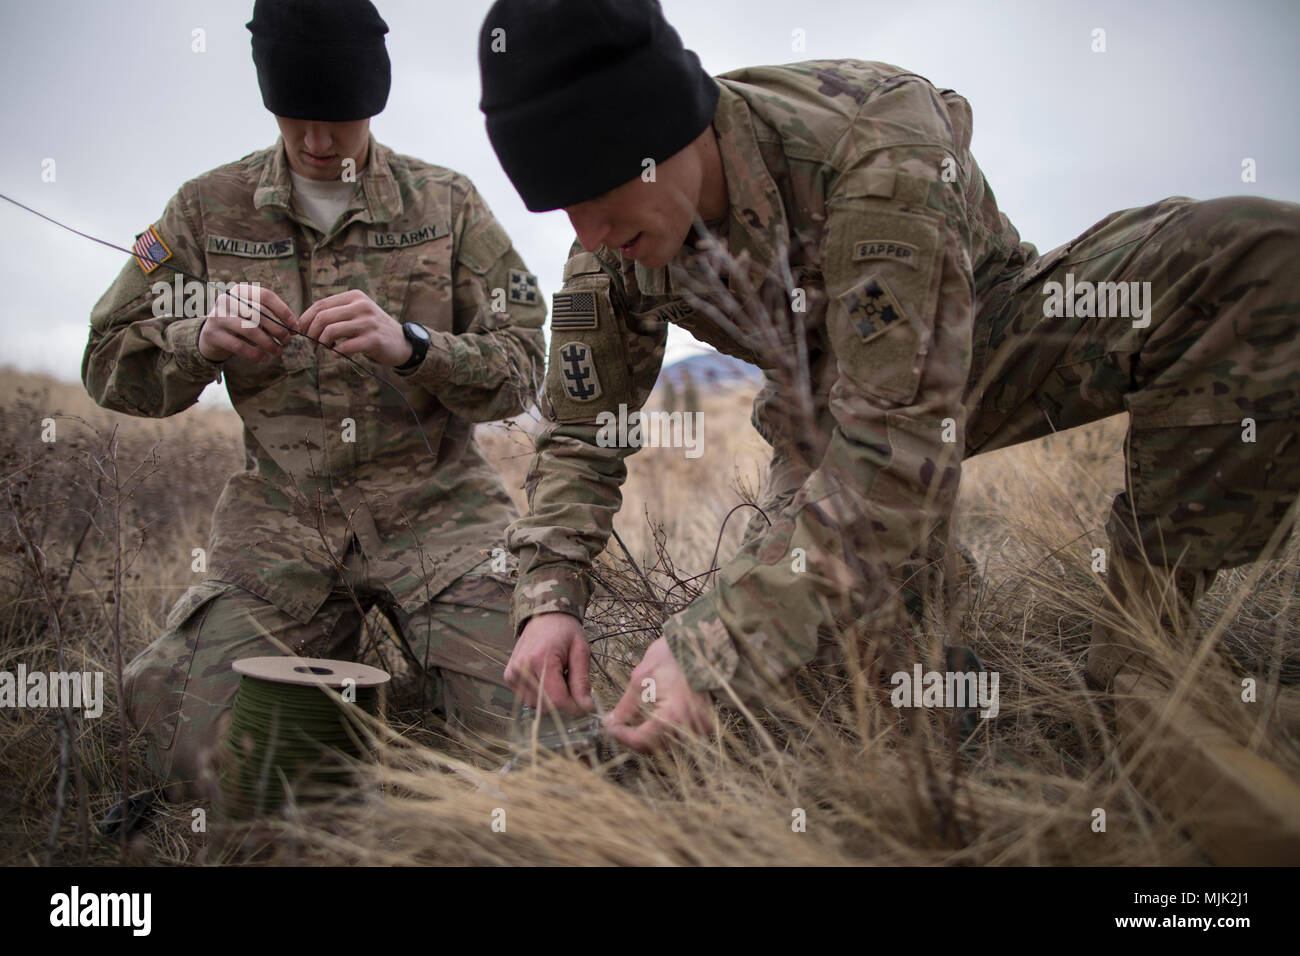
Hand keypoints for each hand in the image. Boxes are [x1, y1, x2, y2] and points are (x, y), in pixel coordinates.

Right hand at [197, 283, 295, 362]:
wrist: (211, 336)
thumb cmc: (239, 323)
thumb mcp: (253, 315)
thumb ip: (271, 317)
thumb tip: (294, 328)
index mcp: (239, 291)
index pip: (265, 296)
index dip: (283, 311)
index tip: (294, 326)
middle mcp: (226, 300)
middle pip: (259, 313)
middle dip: (278, 329)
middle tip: (287, 341)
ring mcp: (218, 316)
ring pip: (250, 330)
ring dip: (268, 343)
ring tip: (278, 351)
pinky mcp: (213, 334)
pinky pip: (238, 346)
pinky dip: (255, 354)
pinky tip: (264, 358)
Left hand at [298, 289, 411, 365]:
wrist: (401, 342)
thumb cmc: (372, 329)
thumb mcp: (357, 313)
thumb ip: (337, 313)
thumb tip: (305, 323)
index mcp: (355, 296)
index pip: (320, 305)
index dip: (305, 319)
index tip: (301, 331)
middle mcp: (361, 306)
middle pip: (323, 317)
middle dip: (311, 333)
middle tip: (312, 343)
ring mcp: (368, 322)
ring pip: (330, 331)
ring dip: (322, 343)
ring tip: (325, 348)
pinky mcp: (373, 340)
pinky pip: (345, 346)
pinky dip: (336, 352)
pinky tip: (337, 354)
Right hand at [504, 612, 593, 715]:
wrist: (544, 617)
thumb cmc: (565, 632)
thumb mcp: (581, 651)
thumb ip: (582, 682)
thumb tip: (587, 708)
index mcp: (540, 660)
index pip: (557, 700)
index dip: (574, 707)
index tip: (586, 704)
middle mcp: (522, 669)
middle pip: (547, 705)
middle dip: (564, 701)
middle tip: (571, 680)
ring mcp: (512, 674)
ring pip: (537, 705)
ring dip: (552, 698)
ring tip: (558, 676)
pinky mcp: (508, 678)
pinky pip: (528, 699)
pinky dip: (541, 695)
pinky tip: (547, 678)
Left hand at [603, 637, 712, 752]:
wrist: (699, 644)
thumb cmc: (670, 656)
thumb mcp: (640, 679)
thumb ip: (625, 707)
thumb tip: (611, 722)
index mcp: (673, 715)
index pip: (641, 740)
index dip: (621, 736)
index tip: (609, 726)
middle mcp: (689, 726)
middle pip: (654, 745)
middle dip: (633, 736)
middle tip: (618, 724)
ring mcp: (699, 726)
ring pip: (666, 742)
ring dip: (649, 735)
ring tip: (634, 720)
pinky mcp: (704, 723)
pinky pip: (679, 734)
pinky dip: (665, 729)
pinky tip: (654, 716)